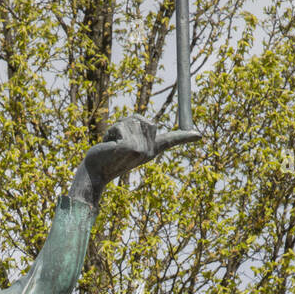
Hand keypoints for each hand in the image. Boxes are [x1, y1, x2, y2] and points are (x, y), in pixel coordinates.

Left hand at [84, 116, 200, 189]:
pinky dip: (111, 131)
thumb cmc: (108, 155)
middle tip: (117, 141)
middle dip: (127, 124)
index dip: (185, 137)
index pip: (171, 141)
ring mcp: (141, 150)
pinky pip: (121, 126)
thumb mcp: (127, 142)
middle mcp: (150, 151)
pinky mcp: (130, 148)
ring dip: (117, 128)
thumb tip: (153, 124)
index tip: (199, 135)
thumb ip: (139, 132)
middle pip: (144, 120)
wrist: (94, 173)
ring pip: (132, 120)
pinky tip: (108, 146)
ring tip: (112, 144)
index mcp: (152, 150)